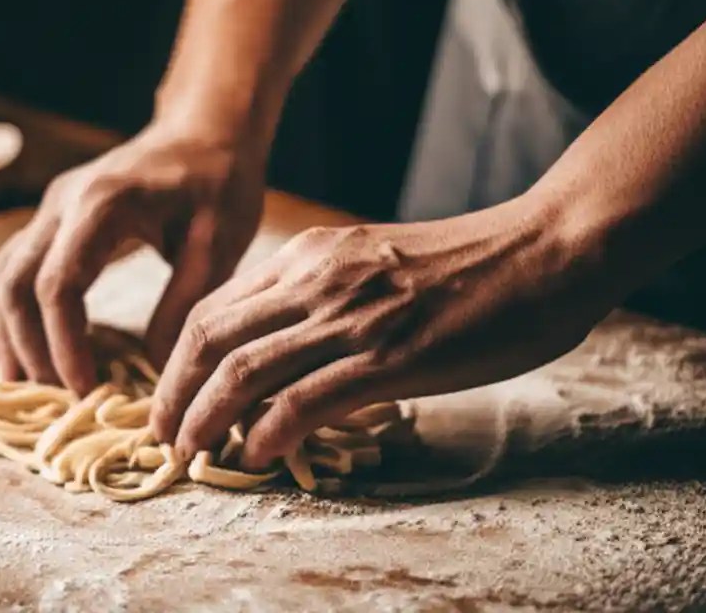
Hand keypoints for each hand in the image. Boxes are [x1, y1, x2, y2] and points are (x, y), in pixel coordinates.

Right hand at [0, 123, 267, 395]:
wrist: (206, 132)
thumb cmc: (219, 184)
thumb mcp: (219, 244)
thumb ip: (184, 304)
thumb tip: (154, 371)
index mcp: (101, 205)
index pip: (58, 286)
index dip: (64, 345)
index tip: (86, 390)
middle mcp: (62, 203)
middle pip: (15, 283)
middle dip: (28, 346)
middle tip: (56, 396)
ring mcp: (50, 209)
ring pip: (4, 275)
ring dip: (7, 332)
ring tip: (24, 385)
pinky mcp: (52, 220)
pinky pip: (14, 268)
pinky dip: (13, 312)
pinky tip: (26, 351)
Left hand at [150, 197, 619, 468]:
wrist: (543, 252)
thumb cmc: (465, 264)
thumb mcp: (369, 261)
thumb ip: (319, 293)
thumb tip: (278, 345)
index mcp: (307, 256)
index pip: (212, 307)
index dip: (176, 359)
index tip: (170, 396)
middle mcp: (315, 279)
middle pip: (208, 337)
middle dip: (172, 391)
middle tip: (163, 433)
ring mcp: (349, 317)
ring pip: (242, 370)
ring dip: (204, 417)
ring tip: (189, 451)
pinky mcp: (388, 356)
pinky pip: (305, 398)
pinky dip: (267, 430)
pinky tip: (256, 453)